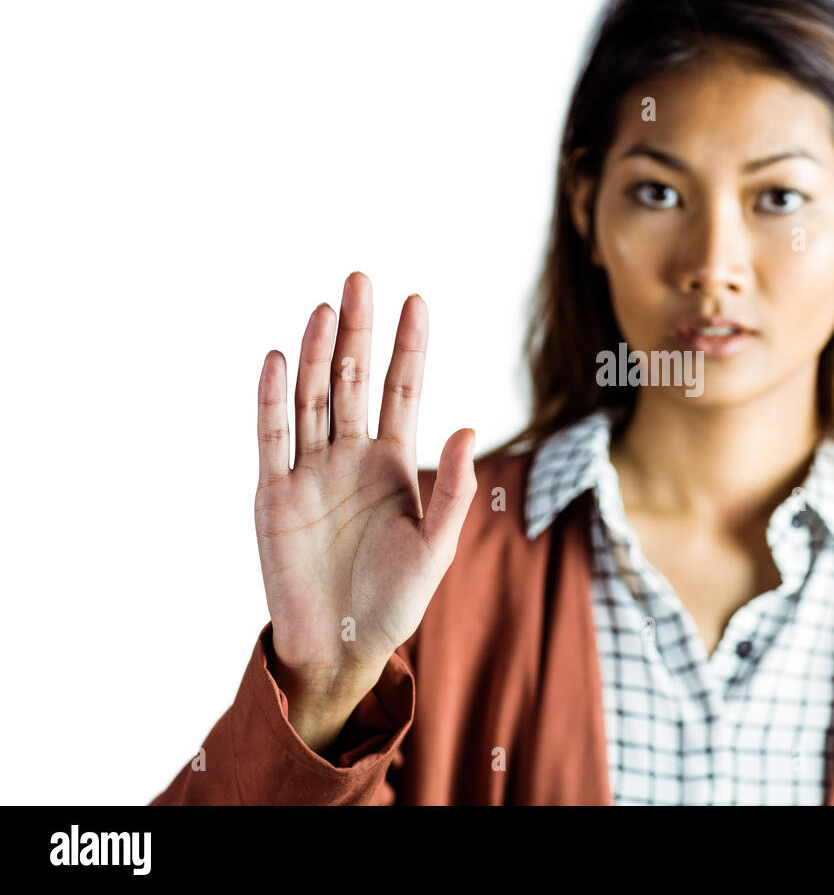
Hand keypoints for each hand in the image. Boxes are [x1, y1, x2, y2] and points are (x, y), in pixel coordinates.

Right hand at [253, 271, 476, 695]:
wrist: (342, 646)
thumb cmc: (395, 600)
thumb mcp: (435, 547)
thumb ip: (452, 491)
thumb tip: (467, 428)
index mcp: (394, 463)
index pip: (402, 391)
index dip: (408, 348)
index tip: (415, 301)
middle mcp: (350, 457)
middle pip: (354, 381)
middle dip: (358, 333)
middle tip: (361, 280)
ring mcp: (310, 473)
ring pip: (314, 400)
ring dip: (319, 356)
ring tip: (326, 309)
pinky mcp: (275, 496)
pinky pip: (273, 440)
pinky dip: (273, 401)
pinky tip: (281, 361)